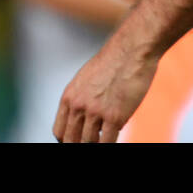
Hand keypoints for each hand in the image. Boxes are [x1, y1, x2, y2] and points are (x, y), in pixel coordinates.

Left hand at [53, 20, 158, 142]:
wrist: (133, 49)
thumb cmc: (115, 60)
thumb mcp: (88, 78)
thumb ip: (82, 97)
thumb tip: (87, 116)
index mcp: (69, 96)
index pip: (59, 132)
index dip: (68, 140)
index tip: (78, 140)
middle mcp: (78, 106)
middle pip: (71, 141)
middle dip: (81, 144)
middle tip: (92, 141)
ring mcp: (95, 112)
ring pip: (89, 143)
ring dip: (97, 143)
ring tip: (107, 138)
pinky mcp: (115, 116)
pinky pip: (108, 141)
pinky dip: (110, 143)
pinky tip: (118, 132)